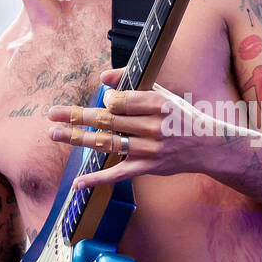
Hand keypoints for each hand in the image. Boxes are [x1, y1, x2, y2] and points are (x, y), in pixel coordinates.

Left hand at [47, 67, 211, 190]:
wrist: (208, 146)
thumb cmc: (182, 116)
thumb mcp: (164, 94)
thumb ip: (132, 85)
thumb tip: (102, 78)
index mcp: (159, 104)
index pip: (122, 101)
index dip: (108, 101)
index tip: (101, 100)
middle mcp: (154, 127)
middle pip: (109, 121)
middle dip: (78, 116)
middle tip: (53, 113)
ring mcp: (150, 150)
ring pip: (108, 144)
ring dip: (79, 139)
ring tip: (55, 134)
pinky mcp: (148, 168)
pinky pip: (118, 174)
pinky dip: (96, 179)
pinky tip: (77, 183)